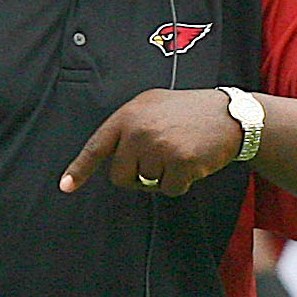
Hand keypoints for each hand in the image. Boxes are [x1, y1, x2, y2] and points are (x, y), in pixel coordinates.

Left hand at [60, 89, 247, 197]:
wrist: (230, 114)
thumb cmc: (190, 111)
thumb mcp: (153, 105)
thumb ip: (130, 126)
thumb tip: (112, 158)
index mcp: (129, 114)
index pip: (97, 146)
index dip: (80, 168)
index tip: (66, 186)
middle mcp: (139, 130)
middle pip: (121, 176)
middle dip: (138, 176)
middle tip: (160, 159)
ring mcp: (159, 146)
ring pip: (147, 184)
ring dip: (163, 177)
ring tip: (181, 152)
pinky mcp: (180, 162)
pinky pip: (170, 190)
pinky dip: (182, 183)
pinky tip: (193, 162)